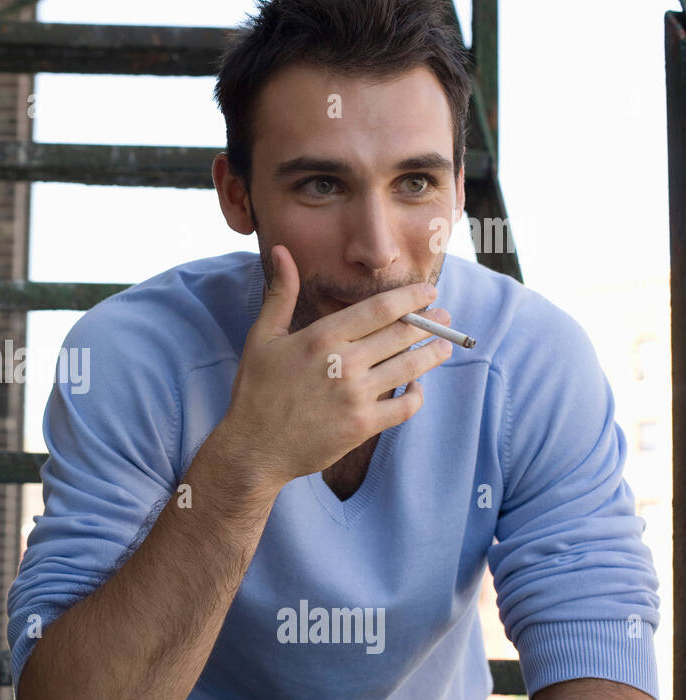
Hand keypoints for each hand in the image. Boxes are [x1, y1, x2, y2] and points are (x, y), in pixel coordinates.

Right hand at [215, 244, 452, 489]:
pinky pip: (406, 406)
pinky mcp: (363, 426)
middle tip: (445, 316)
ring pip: (410, 367)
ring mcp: (356, 396)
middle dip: (430, 322)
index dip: (411, 298)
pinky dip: (417, 394)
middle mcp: (344, 364)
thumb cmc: (255, 391)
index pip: (380, 309)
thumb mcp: (261, 337)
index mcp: (321, 337)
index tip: (429, 291)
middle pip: (402, 335)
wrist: (253, 448)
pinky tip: (417, 386)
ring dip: (433, 354)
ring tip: (444, 345)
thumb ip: (281, 294)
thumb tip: (282, 251)